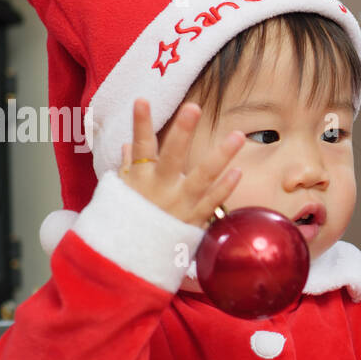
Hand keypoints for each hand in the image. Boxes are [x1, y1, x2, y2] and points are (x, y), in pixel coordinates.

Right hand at [119, 98, 245, 227]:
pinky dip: (224, 189)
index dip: (141, 123)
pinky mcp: (193, 221)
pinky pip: (211, 203)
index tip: (142, 99)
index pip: (140, 146)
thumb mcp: (122, 193)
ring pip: (201, 177)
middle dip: (182, 131)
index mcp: (141, 179)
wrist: (130, 260)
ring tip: (237, 135)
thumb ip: (128, 168)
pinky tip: (238, 172)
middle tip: (194, 107)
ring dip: (220, 155)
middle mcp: (160, 189)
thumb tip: (128, 145)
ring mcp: (179, 205)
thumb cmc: (128, 222)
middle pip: (172, 156)